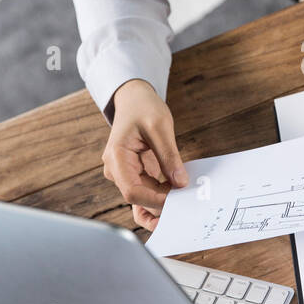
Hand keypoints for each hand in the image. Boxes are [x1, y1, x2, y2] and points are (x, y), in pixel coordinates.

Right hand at [102, 79, 187, 230]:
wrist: (134, 99)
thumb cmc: (143, 107)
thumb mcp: (160, 127)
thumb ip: (169, 156)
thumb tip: (180, 183)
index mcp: (116, 157)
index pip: (132, 191)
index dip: (155, 200)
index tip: (178, 199)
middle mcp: (116, 169)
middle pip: (138, 198)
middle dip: (161, 203)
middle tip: (188, 201)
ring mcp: (123, 173)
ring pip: (142, 199)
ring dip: (162, 202)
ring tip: (185, 200)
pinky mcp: (134, 174)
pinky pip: (146, 193)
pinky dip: (161, 196)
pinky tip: (177, 196)